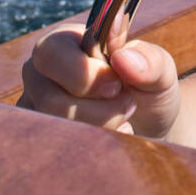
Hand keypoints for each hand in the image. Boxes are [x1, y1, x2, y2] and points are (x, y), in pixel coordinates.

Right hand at [18, 18, 180, 138]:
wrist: (147, 126)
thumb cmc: (148, 88)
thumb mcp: (160, 71)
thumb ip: (150, 60)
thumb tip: (123, 58)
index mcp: (65, 42)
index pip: (52, 53)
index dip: (85, 75)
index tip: (117, 86)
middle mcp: (41, 74)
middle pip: (50, 98)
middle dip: (97, 111)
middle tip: (127, 105)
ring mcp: (35, 108)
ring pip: (53, 130)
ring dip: (96, 131)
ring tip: (122, 120)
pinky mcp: (40, 138)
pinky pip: (54, 151)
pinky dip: (88, 149)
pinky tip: (109, 139)